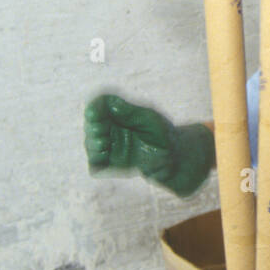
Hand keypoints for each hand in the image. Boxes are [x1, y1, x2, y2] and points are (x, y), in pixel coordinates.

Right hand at [84, 94, 214, 196]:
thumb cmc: (165, 135)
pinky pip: (97, 166)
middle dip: (92, 127)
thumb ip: (128, 111)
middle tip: (102, 131)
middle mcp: (112, 130)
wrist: (178, 159)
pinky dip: (96, 161)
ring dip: (92, 144)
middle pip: (91, 125)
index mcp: (119, 115)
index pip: (99, 106)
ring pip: (91, 145)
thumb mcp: (149, 119)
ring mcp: (111, 149)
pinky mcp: (114, 167)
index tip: (94, 113)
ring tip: (104, 143)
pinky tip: (105, 156)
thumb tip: (104, 102)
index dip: (94, 109)